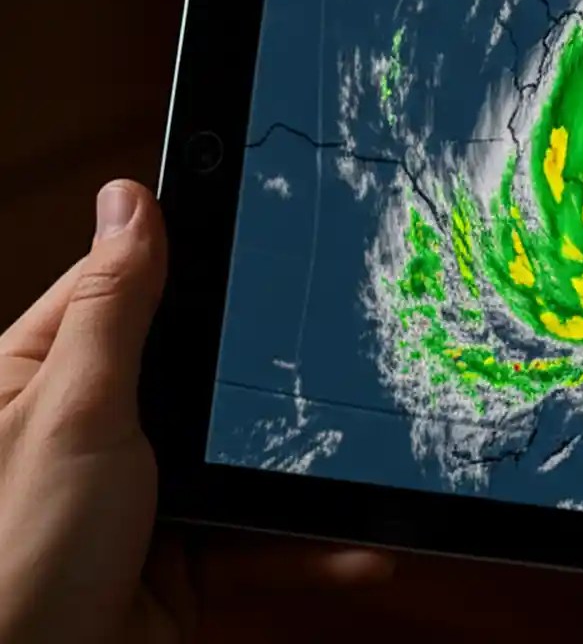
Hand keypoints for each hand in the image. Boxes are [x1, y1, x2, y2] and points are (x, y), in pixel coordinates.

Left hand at [0, 181, 394, 642]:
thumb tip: (130, 201)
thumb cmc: (11, 559)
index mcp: (51, 374)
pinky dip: (310, 545)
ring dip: (305, 470)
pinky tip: (356, 544)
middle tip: (343, 339)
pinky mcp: (187, 553)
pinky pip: (262, 536)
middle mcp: (99, 426)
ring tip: (368, 450)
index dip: (196, 255)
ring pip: (245, 458)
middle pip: (206, 370)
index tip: (267, 219)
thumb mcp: (75, 412)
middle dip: (271, 372)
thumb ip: (115, 311)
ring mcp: (147, 491)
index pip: (130, 286)